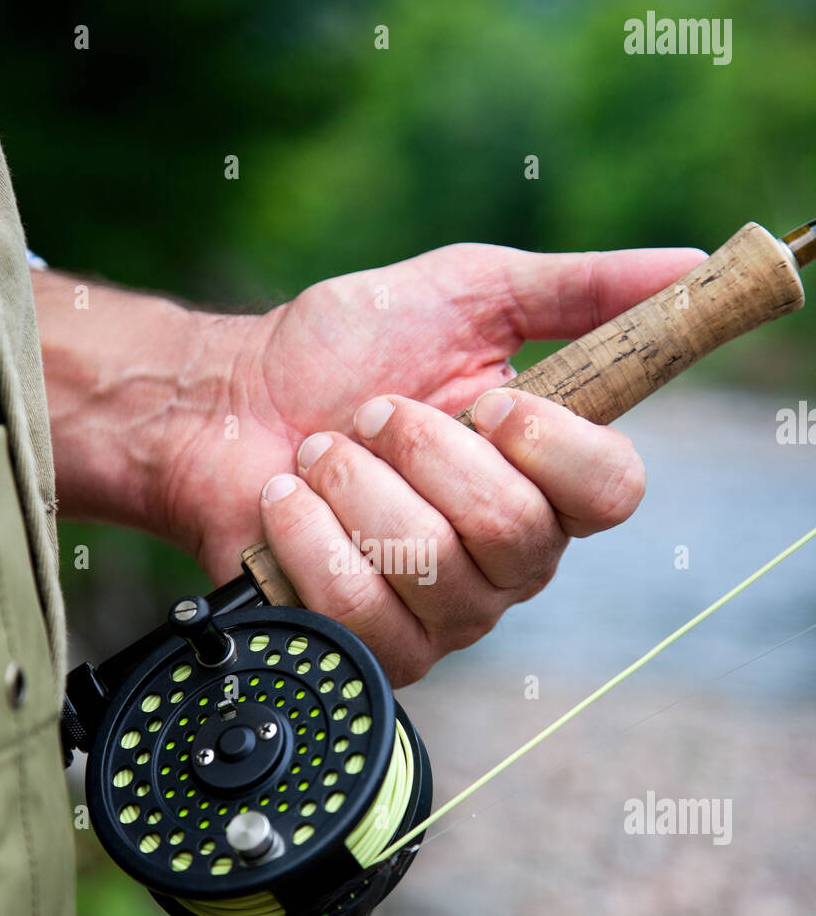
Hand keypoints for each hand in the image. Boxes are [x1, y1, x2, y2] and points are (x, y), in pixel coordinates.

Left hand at [39, 242, 702, 683]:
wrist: (227, 405)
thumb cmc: (344, 352)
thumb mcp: (466, 294)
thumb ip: (575, 288)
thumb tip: (687, 265)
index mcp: (546, 479)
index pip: (614, 492)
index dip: (553, 447)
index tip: (490, 401)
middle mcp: (509, 559)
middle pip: (514, 531)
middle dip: (421, 449)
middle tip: (371, 413)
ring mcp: (444, 616)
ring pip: (431, 566)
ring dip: (356, 484)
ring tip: (321, 452)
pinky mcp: (373, 650)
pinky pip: (359, 608)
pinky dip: (309, 534)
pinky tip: (287, 502)